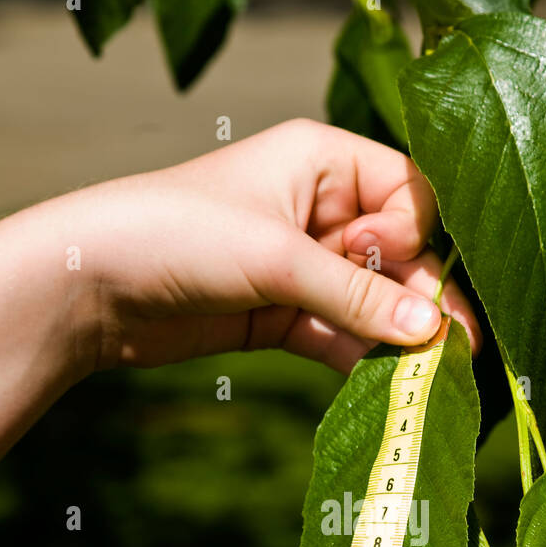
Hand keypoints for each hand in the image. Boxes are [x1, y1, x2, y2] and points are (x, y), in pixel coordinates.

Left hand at [74, 118, 480, 373]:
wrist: (91, 285)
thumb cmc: (180, 235)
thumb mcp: (277, 258)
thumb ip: (357, 295)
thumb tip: (434, 331)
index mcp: (324, 161)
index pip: (409, 193)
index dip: (418, 236)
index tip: (407, 270)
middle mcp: (320, 208)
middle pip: (399, 254)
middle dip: (422, 298)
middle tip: (454, 349)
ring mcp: (302, 265)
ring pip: (373, 301)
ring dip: (397, 336)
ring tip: (433, 377)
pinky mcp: (282, 314)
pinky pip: (340, 335)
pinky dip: (362, 358)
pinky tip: (388, 385)